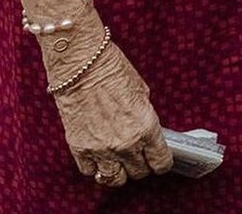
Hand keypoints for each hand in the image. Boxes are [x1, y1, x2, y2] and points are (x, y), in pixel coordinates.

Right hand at [44, 21, 172, 185]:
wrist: (81, 63)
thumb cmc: (112, 68)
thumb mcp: (141, 91)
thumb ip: (144, 116)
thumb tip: (145, 131)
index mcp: (145, 127)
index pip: (160, 162)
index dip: (162, 161)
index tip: (160, 159)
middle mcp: (125, 143)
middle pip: (139, 172)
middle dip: (141, 164)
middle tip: (139, 154)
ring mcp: (101, 149)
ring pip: (115, 179)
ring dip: (119, 171)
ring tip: (119, 161)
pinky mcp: (79, 148)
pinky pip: (90, 171)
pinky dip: (95, 166)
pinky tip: (99, 154)